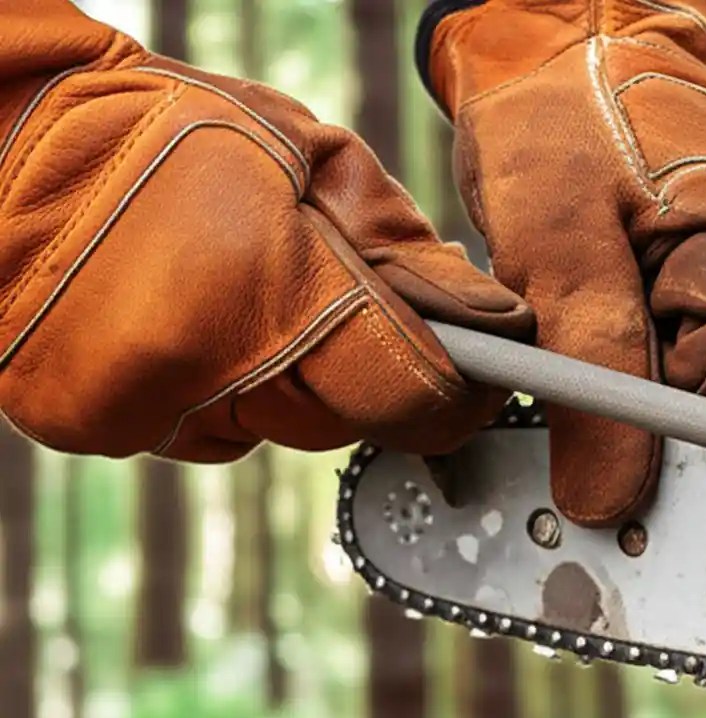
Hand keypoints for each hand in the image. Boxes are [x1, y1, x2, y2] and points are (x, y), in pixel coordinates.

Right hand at [0, 2, 533, 460]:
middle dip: (370, 371)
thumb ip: (407, 253)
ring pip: (279, 430)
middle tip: (344, 301)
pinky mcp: (90, 427)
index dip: (458, 392)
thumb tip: (490, 324)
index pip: (414, 398)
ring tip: (248, 292)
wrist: (4, 146)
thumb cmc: (168, 133)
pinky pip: (209, 429)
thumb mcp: (313, 160)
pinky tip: (196, 320)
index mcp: (267, 290)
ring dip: (292, 378)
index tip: (475, 375)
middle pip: (351, 420)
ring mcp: (137, 409)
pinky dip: (224, 389)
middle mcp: (201, 371)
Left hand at [421, 0, 705, 525]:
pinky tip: (593, 323)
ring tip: (573, 323)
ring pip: (695, 393)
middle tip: (554, 378)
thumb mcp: (557, 238)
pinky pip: (686, 361)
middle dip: (630, 418)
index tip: (581, 485)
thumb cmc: (565, 118)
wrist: (572, 47)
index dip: (646, 451)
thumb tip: (604, 498)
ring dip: (625, 388)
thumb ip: (589, 366)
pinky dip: (630, 364)